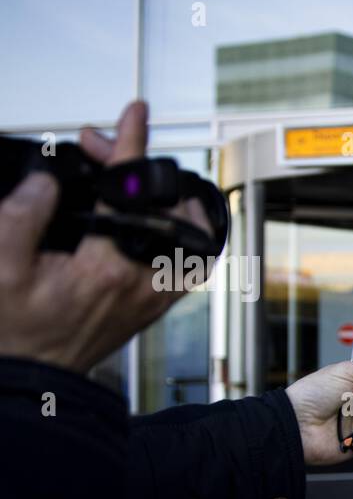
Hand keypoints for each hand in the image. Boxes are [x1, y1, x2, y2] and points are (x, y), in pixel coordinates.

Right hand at [0, 100, 204, 373]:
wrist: (32, 385)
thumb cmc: (14, 333)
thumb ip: (21, 215)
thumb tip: (48, 180)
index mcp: (109, 270)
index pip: (132, 193)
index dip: (131, 145)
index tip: (135, 112)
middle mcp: (144, 283)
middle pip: (166, 206)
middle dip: (137, 165)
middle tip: (97, 147)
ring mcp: (154, 297)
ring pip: (189, 234)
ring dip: (164, 196)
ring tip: (127, 174)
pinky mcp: (153, 306)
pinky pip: (184, 259)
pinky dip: (173, 227)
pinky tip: (145, 211)